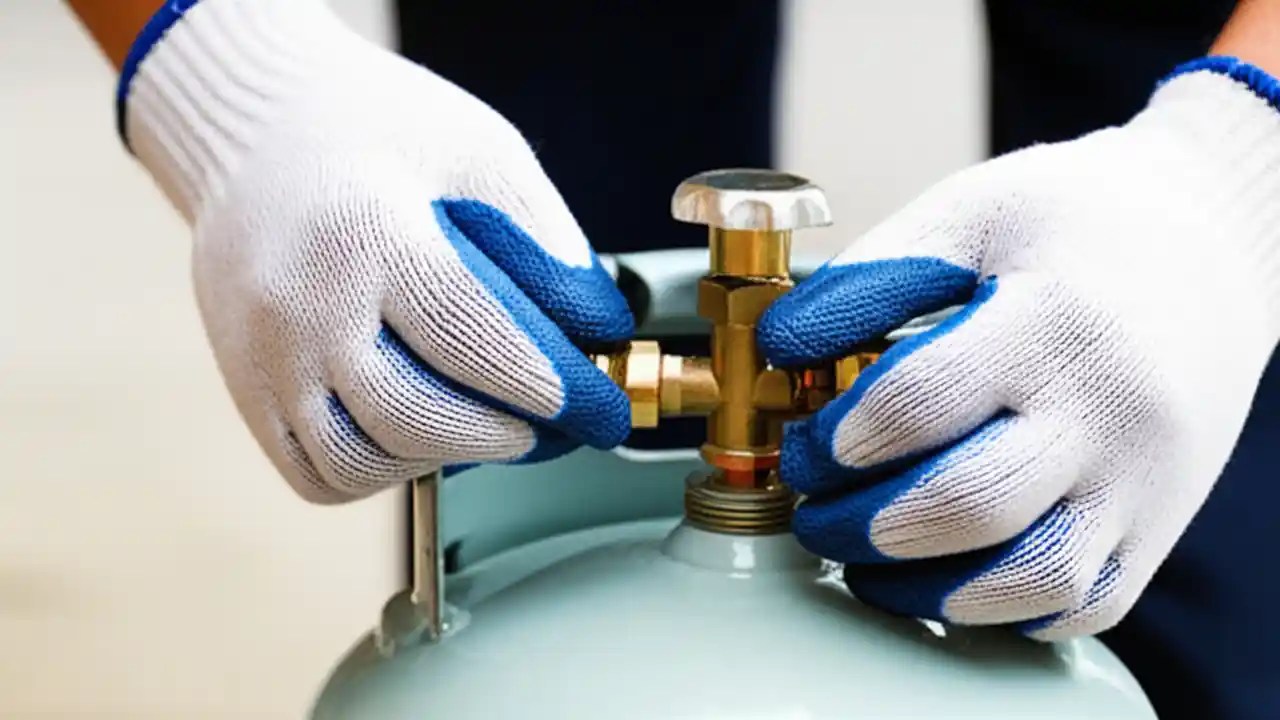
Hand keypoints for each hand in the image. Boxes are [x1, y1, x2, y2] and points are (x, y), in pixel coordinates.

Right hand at [120, 0, 631, 501]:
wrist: (255, 128)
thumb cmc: (377, 131)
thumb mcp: (480, 150)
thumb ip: (545, 236)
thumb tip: (597, 329)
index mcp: (369, 230)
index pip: (473, 338)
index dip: (552, 387)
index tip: (601, 409)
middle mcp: (304, 301)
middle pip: (414, 417)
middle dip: (508, 436)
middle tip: (554, 422)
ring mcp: (263, 353)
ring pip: (359, 463)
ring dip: (443, 458)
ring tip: (485, 422)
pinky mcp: (246, 385)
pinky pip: (316, 473)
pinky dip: (380, 472)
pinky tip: (417, 431)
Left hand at [758, 59, 1279, 638]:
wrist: (1213, 244)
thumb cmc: (1075, 224)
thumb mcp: (970, 213)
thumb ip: (872, 275)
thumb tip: (780, 343)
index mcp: (1054, 320)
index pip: (924, 401)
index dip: (843, 434)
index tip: (810, 439)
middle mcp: (1109, 411)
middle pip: (971, 505)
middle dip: (859, 523)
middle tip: (813, 504)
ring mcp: (1141, 481)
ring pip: (1029, 579)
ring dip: (918, 586)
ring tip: (862, 556)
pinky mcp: (1156, 526)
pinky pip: (1078, 604)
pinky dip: (998, 610)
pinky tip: (942, 573)